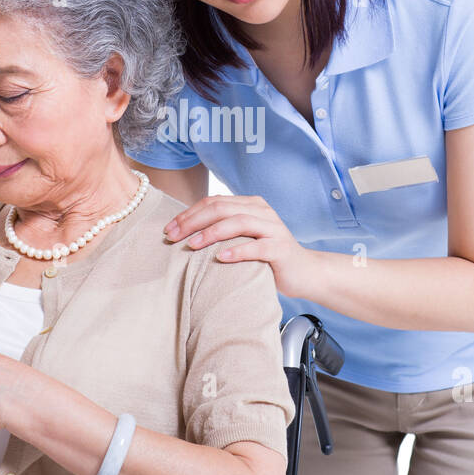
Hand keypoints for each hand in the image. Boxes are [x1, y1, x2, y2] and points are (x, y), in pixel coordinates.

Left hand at [164, 195, 316, 298]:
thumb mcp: (243, 238)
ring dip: (212, 233)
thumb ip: (223, 229)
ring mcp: (274, 228)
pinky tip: (221, 258)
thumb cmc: (267, 257)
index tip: (168, 229)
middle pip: (222, 208)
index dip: (188, 213)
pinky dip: (238, 251)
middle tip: (173, 236)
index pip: (213, 202)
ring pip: (239, 222)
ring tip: (192, 245)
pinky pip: (257, 247)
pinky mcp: (281, 249)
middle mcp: (262, 211)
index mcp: (250, 204)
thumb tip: (184, 232)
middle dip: (193, 221)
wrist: (305, 272)